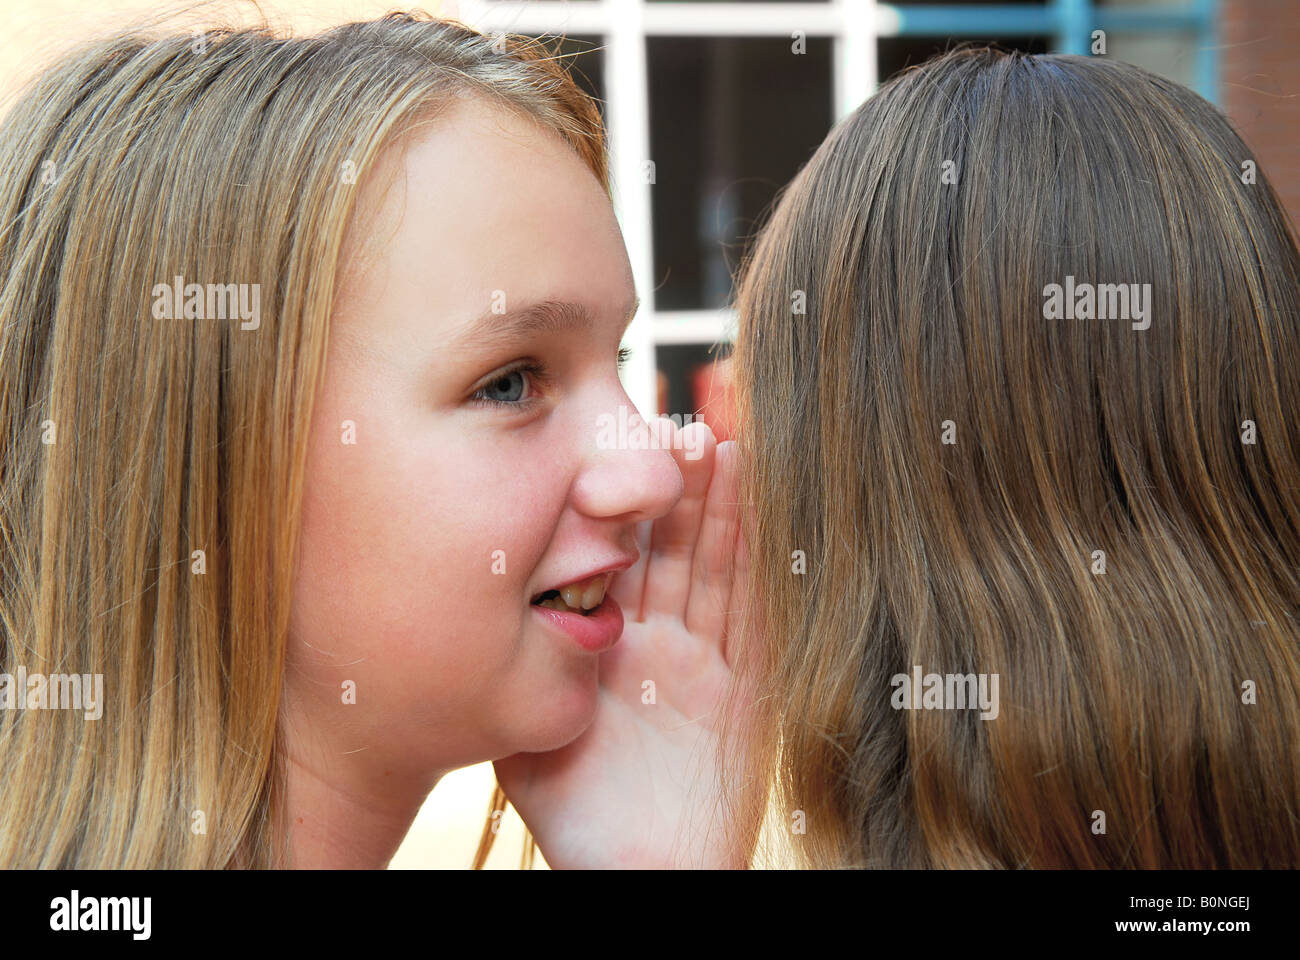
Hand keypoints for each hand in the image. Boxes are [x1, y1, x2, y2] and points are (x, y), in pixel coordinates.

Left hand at [493, 419, 754, 867]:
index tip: (618, 449)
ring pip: (720, 573)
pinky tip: (769, 521)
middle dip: (681, 490)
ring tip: (727, 450)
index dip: (622, 505)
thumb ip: (520, 676)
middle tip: (680, 429)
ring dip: (726, 515)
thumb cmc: (578, 814)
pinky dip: (765, 572)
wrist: (640, 871)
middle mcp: (662, 644)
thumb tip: (486, 608)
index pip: (619, 558)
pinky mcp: (749, 693)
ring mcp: (709, 665)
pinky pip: (757, 623)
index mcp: (609, 645)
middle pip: (676, 550)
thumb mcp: (529, 735)